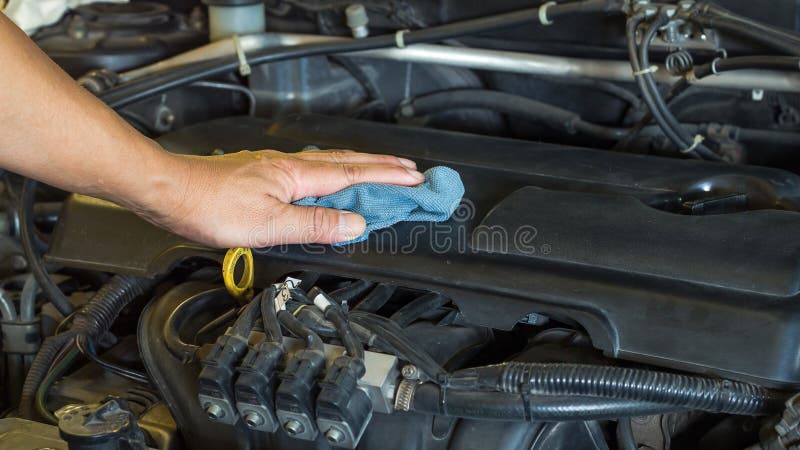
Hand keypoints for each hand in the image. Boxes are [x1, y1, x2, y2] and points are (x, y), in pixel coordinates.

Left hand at [131, 148, 423, 247]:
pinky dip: (332, 173)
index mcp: (297, 175)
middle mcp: (289, 166)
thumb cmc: (210, 207)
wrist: (169, 191)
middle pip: (346, 162)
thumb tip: (355, 224)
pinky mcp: (261, 175)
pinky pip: (310, 171)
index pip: (353, 174)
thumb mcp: (269, 226)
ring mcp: (274, 168)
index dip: (387, 177)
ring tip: (380, 172)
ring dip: (359, 167)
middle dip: (382, 166)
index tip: (414, 178)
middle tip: (410, 170)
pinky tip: (327, 181)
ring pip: (328, 164)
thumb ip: (315, 225)